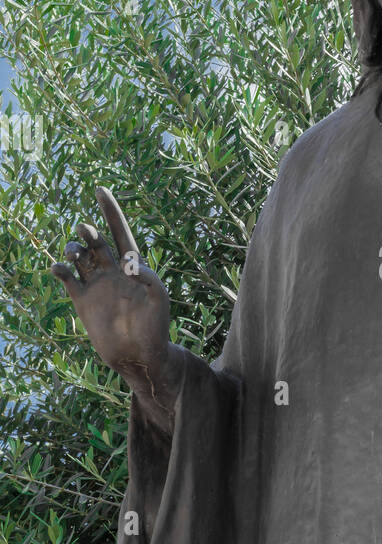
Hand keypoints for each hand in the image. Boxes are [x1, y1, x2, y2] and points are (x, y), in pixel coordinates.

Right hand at [50, 187, 182, 425]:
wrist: (138, 354)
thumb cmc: (156, 326)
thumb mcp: (160, 298)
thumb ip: (149, 277)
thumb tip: (128, 263)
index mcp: (132, 265)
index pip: (120, 231)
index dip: (110, 210)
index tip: (100, 188)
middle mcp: (112, 270)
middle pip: (96, 240)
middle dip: (88, 230)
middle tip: (86, 231)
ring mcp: (95, 284)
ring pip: (78, 255)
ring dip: (73, 248)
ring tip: (74, 253)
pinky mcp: (82, 300)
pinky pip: (67, 277)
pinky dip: (60, 269)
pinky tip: (60, 269)